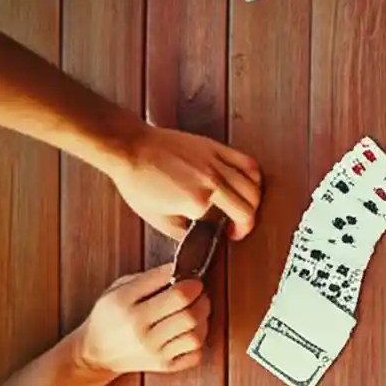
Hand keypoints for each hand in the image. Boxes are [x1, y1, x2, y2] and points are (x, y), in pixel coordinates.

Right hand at [73, 263, 211, 375]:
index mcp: (128, 307)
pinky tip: (188, 332)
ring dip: (202, 321)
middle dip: (202, 300)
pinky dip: (198, 342)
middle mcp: (141, 332)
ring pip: (195, 336)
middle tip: (198, 295)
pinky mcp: (163, 366)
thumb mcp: (120, 288)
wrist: (95, 352)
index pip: (177, 295)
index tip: (193, 281)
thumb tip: (182, 269)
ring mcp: (154, 352)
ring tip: (194, 312)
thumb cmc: (110, 316)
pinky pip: (195, 354)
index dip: (193, 284)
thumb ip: (151, 277)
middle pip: (190, 316)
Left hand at [109, 125, 261, 240]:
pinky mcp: (215, 148)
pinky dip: (255, 176)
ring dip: (255, 201)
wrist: (130, 148)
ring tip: (246, 206)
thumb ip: (182, 232)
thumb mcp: (156, 218)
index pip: (229, 222)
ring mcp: (216, 163)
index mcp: (198, 202)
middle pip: (248, 207)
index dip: (233, 232)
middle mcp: (212, 182)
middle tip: (240, 225)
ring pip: (254, 186)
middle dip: (248, 222)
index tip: (230, 234)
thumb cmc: (138, 180)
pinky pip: (248, 162)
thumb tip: (199, 237)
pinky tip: (250, 183)